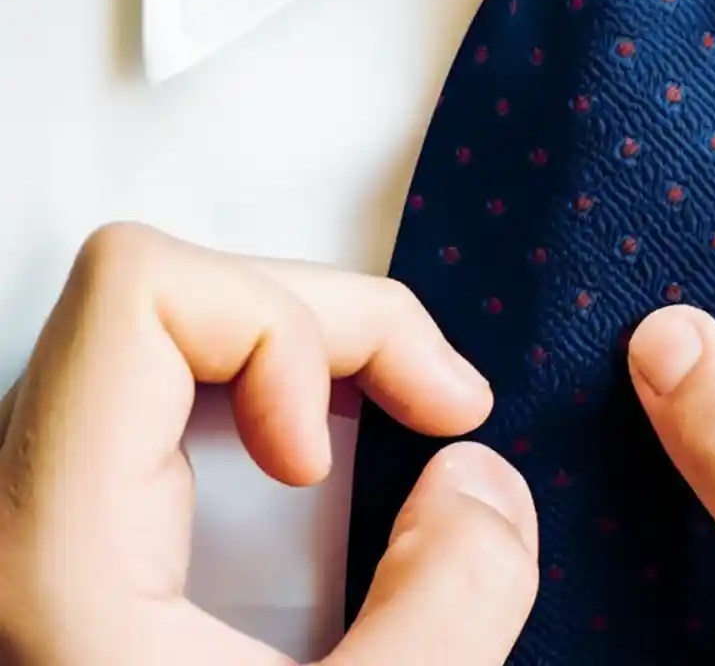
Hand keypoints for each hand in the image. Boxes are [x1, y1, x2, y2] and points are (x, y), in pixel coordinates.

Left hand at [0, 224, 537, 664]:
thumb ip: (448, 609)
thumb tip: (480, 480)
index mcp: (55, 546)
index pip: (143, 295)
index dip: (280, 330)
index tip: (340, 453)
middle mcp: (37, 508)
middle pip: (183, 298)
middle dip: (341, 329)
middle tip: (445, 403)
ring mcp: (65, 518)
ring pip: (193, 341)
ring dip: (327, 363)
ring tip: (419, 419)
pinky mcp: (101, 542)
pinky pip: (196, 407)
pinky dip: (299, 411)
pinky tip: (353, 476)